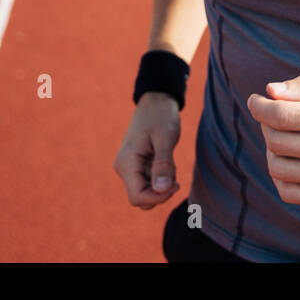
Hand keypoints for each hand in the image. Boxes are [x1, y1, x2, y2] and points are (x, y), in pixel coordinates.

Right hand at [113, 92, 181, 208]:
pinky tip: (166, 158)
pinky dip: (162, 176)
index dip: (159, 197)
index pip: (137, 198)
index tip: (176, 183)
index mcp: (126, 163)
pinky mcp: (137, 167)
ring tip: (169, 159)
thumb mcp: (165, 138)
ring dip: (163, 183)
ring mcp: (129, 168)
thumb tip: (161, 190)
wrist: (156, 101)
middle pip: (142, 199)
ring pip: (148, 192)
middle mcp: (123, 168)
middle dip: (162, 191)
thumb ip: (163, 164)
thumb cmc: (161, 116)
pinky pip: (150, 182)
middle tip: (174, 170)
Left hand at [246, 73, 299, 210]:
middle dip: (266, 124)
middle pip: (277, 141)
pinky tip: (290, 160)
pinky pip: (290, 192)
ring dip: (271, 149)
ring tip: (283, 137)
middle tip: (273, 115)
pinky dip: (280, 175)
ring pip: (278, 167)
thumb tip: (270, 92)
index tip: (256, 100)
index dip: (260, 106)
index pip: (282, 115)